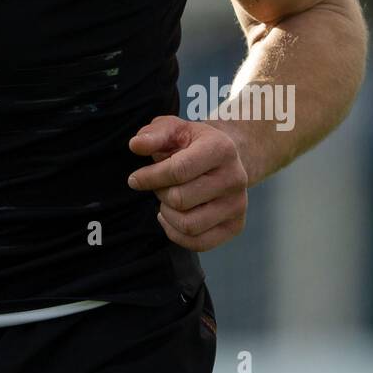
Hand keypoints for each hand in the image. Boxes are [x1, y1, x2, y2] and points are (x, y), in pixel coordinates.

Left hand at [127, 117, 247, 251]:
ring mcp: (238, 204)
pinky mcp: (236, 226)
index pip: (178, 171)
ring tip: (166, 200)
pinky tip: (171, 217)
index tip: (134, 179)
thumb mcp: (173, 129)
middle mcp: (235, 178)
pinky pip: (199, 243)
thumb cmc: (192, 143)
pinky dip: (176, 234)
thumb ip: (153, 134)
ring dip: (167, 215)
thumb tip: (136, 145)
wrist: (225, 157)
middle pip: (180, 200)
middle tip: (159, 185)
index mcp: (221, 148)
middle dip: (160, 193)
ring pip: (189, 225)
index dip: (150, 177)